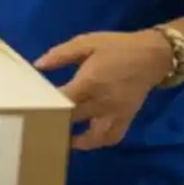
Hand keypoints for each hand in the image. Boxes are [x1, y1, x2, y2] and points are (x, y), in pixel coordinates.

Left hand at [34, 30, 174, 150]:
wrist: (151, 55)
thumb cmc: (115, 47)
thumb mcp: (85, 43)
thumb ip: (60, 55)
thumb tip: (37, 65)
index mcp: (89, 82)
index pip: (63, 100)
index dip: (45, 104)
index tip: (31, 104)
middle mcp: (102, 102)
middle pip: (74, 119)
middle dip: (56, 121)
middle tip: (39, 121)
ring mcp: (116, 113)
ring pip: (94, 136)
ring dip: (77, 140)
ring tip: (61, 137)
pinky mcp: (126, 118)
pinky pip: (113, 137)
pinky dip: (99, 141)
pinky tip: (86, 139)